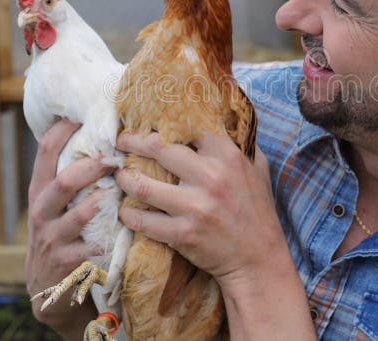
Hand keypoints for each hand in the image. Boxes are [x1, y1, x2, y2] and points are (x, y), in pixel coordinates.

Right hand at [25, 118, 113, 338]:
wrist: (47, 289)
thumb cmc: (61, 233)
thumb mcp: (56, 204)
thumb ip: (71, 175)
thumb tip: (99, 135)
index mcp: (41, 190)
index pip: (44, 152)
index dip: (62, 130)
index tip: (83, 114)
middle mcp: (42, 212)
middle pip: (63, 182)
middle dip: (90, 167)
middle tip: (115, 157)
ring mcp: (52, 239)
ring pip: (76, 217)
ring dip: (100, 203)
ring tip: (118, 192)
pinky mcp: (65, 264)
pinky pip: (88, 251)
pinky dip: (105, 242)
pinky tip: (121, 233)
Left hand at [114, 131, 278, 282]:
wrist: (258, 258)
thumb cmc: (257, 210)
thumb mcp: (258, 168)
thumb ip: (240, 143)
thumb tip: (220, 119)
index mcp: (228, 156)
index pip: (187, 128)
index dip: (164, 125)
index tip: (149, 126)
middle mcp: (211, 177)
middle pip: (159, 148)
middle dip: (133, 142)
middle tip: (121, 143)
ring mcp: (195, 207)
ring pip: (143, 186)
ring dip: (124, 179)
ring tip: (119, 175)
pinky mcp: (183, 234)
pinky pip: (143, 221)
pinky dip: (129, 215)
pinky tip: (125, 211)